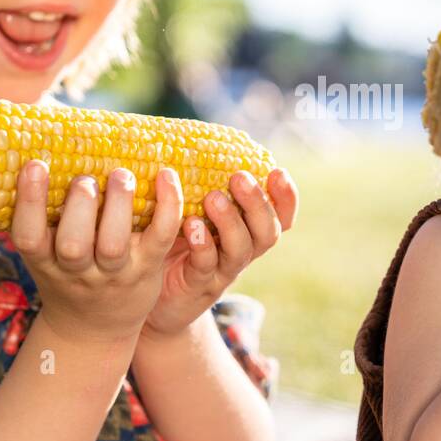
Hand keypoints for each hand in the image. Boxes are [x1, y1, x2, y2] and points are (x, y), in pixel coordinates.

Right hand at [10, 160, 183, 343]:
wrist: (95, 330)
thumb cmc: (67, 277)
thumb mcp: (45, 256)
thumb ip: (41, 219)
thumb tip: (37, 156)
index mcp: (45, 262)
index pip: (29, 236)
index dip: (30, 202)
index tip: (36, 164)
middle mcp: (78, 272)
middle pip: (73, 245)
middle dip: (79, 207)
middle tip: (85, 179)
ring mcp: (114, 274)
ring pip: (114, 245)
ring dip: (119, 205)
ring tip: (122, 175)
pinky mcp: (147, 269)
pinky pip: (159, 236)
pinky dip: (167, 205)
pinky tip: (166, 176)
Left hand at [141, 167, 297, 340]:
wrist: (154, 301)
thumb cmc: (173, 246)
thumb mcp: (192, 214)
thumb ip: (199, 188)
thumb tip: (189, 139)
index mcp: (247, 231)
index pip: (281, 216)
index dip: (286, 197)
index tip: (278, 171)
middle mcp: (242, 252)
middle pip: (268, 231)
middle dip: (258, 203)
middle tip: (239, 177)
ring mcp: (222, 271)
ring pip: (242, 249)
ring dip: (231, 221)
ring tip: (213, 197)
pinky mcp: (198, 286)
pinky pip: (206, 265)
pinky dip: (202, 244)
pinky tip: (191, 225)